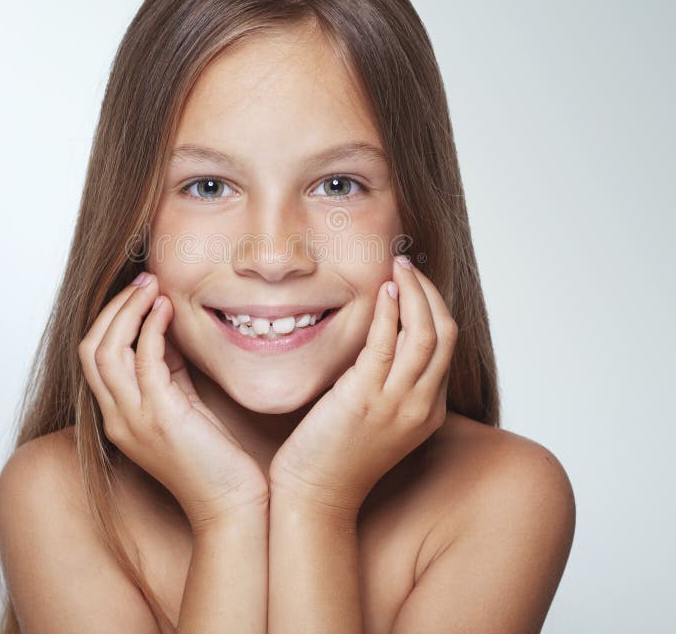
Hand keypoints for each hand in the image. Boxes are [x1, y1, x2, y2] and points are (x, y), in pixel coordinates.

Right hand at [78, 272, 268, 529]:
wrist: (231, 504)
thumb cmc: (214, 457)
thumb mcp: (182, 404)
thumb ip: (166, 370)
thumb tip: (162, 325)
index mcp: (119, 416)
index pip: (94, 357)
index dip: (111, 318)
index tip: (138, 291)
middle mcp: (117, 418)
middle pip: (90, 349)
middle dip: (114, 307)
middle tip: (143, 279)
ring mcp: (134, 420)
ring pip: (106, 351)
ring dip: (128, 311)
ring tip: (152, 286)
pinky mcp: (161, 418)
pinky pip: (143, 360)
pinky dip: (151, 327)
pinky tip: (167, 309)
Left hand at [268, 256, 457, 519]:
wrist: (315, 496)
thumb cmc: (336, 453)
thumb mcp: (375, 415)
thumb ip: (386, 380)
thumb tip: (380, 335)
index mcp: (427, 409)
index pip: (446, 345)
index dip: (433, 306)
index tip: (412, 282)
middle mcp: (420, 406)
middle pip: (445, 334)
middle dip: (429, 291)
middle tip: (406, 264)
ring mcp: (397, 404)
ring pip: (424, 335)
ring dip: (414, 293)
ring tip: (397, 266)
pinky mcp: (365, 400)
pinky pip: (387, 346)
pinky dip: (390, 314)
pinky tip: (383, 292)